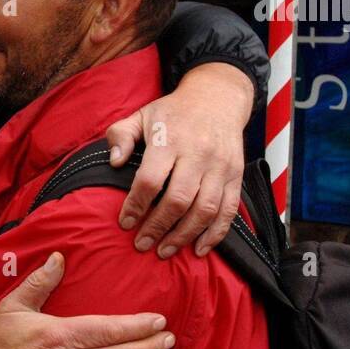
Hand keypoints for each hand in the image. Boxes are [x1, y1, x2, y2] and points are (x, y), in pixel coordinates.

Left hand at [105, 61, 251, 257]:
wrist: (218, 97)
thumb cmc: (173, 112)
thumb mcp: (141, 115)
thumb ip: (121, 135)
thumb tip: (113, 162)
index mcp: (171, 139)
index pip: (151, 179)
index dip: (136, 205)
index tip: (125, 223)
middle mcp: (198, 154)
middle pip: (178, 199)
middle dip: (158, 227)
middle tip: (142, 244)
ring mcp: (220, 166)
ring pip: (205, 209)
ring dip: (184, 235)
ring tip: (165, 251)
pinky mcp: (236, 175)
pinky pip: (229, 210)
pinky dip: (215, 234)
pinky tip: (199, 249)